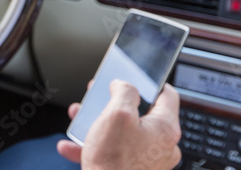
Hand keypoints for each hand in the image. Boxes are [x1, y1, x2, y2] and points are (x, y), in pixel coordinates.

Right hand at [57, 81, 181, 169]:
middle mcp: (162, 146)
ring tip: (80, 122)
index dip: (149, 82)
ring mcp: (148, 161)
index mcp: (165, 128)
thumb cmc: (114, 163)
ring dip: (99, 124)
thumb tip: (124, 85)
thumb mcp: (117, 114)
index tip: (133, 78)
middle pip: (140, 114)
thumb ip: (124, 92)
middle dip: (112, 104)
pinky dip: (95, 147)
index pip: (167, 95)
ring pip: (123, 133)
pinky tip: (73, 146)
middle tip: (98, 98)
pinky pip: (114, 153)